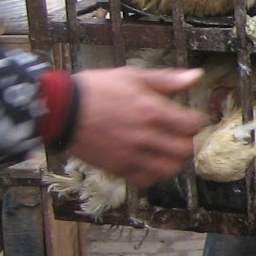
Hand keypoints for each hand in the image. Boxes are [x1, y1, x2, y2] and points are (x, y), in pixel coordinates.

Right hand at [64, 67, 205, 187]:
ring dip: (174, 161)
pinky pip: (145, 180)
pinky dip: (153, 174)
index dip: (196, 121)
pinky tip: (150, 162)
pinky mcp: (117, 168)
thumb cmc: (95, 89)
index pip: (192, 124)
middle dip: (188, 142)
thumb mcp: (132, 76)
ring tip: (168, 151)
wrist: (60, 109)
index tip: (190, 119)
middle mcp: (143, 135)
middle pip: (185, 150)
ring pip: (168, 169)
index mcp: (150, 110)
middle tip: (180, 136)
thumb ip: (166, 79)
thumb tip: (196, 76)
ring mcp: (130, 154)